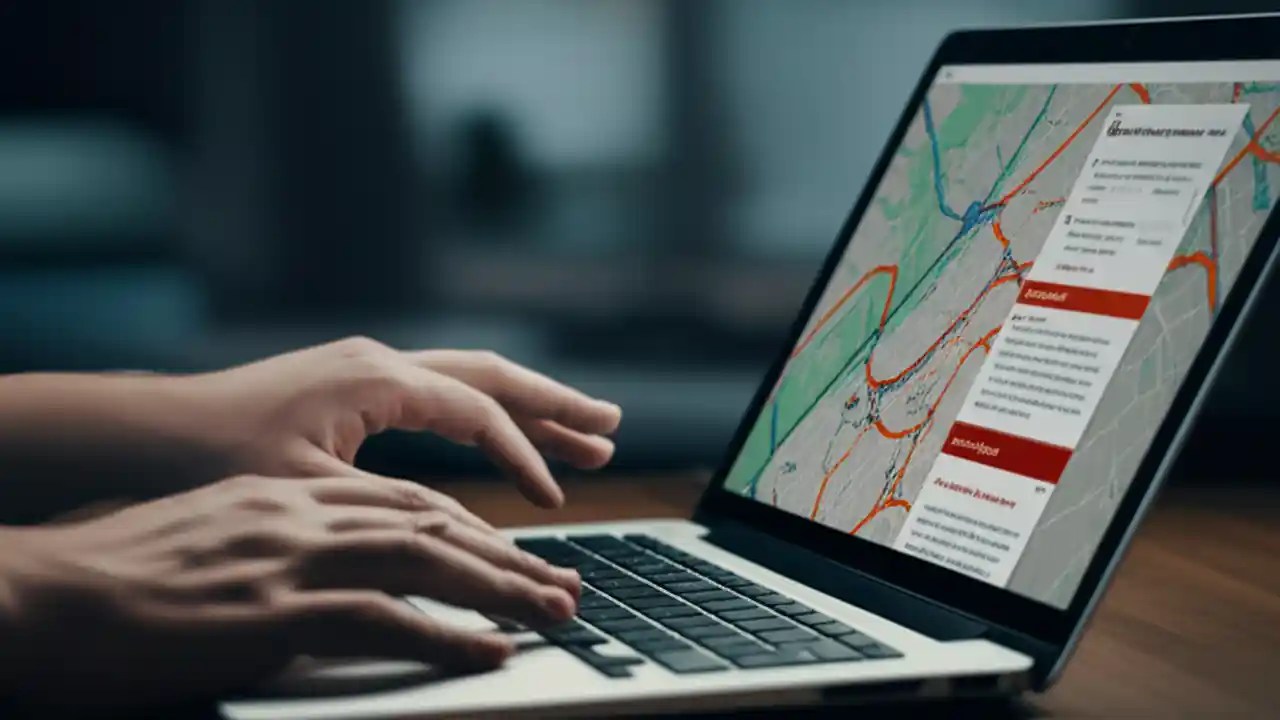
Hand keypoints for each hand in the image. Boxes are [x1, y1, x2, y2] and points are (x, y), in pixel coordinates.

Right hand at [0, 474, 579, 708]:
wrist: (45, 596)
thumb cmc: (118, 578)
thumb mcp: (215, 541)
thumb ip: (280, 545)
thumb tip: (331, 569)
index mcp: (287, 495)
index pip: (406, 499)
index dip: (473, 525)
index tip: (518, 553)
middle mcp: (300, 514)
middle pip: (434, 521)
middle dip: (509, 553)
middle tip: (565, 582)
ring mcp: (291, 560)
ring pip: (427, 558)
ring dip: (503, 587)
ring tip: (557, 612)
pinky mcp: (276, 612)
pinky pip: (387, 617)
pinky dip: (449, 635)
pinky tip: (491, 652)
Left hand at [194, 338, 621, 507]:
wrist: (153, 432)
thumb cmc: (218, 457)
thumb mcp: (309, 493)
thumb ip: (394, 506)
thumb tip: (468, 531)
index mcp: (380, 379)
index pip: (478, 414)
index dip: (525, 457)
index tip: (556, 502)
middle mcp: (383, 362)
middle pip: (493, 377)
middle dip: (555, 405)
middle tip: (611, 426)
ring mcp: (371, 368)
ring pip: (472, 381)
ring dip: (528, 407)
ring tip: (585, 431)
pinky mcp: (357, 385)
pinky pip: (442, 395)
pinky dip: (484, 417)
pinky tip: (503, 434)